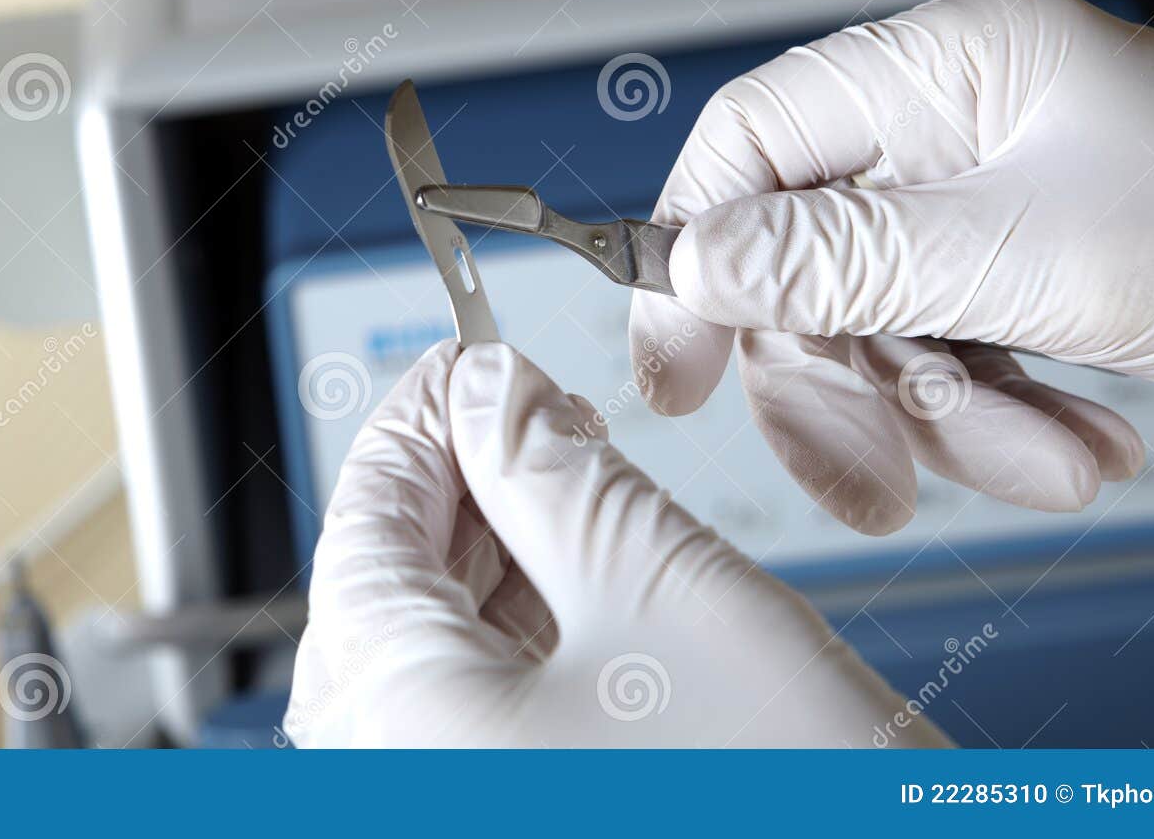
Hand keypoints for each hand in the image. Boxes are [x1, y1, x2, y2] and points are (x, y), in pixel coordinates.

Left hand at [285, 341, 947, 747]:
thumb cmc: (793, 794)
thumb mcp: (657, 584)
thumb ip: (545, 468)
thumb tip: (485, 389)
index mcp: (400, 722)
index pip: (360, 528)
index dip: (413, 423)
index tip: (459, 360)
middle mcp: (394, 780)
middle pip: (383, 595)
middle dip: (454, 486)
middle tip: (515, 407)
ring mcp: (446, 803)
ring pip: (426, 658)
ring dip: (485, 556)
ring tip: (553, 474)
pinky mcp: (504, 812)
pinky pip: (470, 719)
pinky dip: (510, 635)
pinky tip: (567, 571)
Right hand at [631, 0, 1153, 534]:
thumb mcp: (1033, 258)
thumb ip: (844, 260)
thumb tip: (698, 266)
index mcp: (951, 64)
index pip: (754, 137)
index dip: (699, 252)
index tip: (678, 368)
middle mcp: (956, 123)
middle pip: (806, 257)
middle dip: (846, 381)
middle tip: (870, 477)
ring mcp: (988, 202)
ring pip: (875, 326)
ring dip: (944, 422)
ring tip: (1046, 466)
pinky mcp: (1023, 274)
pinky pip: (946, 357)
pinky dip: (996, 424)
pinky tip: (1076, 451)